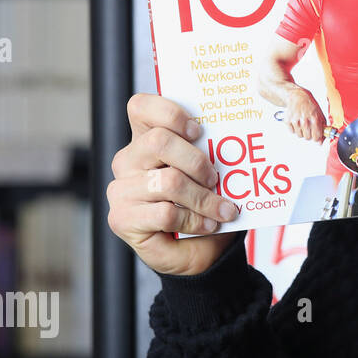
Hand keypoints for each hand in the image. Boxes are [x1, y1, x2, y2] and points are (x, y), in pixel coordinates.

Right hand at [106, 94, 240, 275]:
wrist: (200, 250)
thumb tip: (237, 142)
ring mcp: (121, 190)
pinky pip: (164, 213)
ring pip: (168, 181)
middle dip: (197, 161)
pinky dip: (194, 220)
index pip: (141, 107)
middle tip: (216, 178)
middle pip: (158, 141)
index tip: (198, 131)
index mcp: (147, 139)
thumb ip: (211, 153)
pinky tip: (208, 225)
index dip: (170, 113)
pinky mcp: (122, 219)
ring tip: (223, 209)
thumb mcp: (211, 173)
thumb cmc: (204, 204)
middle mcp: (128, 161)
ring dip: (204, 198)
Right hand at [283, 86, 326, 141]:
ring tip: (303, 124)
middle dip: (309, 135)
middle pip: (307, 138)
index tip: (316, 136)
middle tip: (309, 128)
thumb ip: (323, 128)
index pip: (316, 137)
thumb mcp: (320, 115)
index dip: (317, 138)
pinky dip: (295, 129)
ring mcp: (295, 120)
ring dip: (302, 132)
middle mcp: (305, 120)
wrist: (298, 97)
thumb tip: (321, 141)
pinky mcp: (288, 120)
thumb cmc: (310, 106)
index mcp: (314, 118)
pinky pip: (292, 132)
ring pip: (299, 136)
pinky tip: (297, 122)